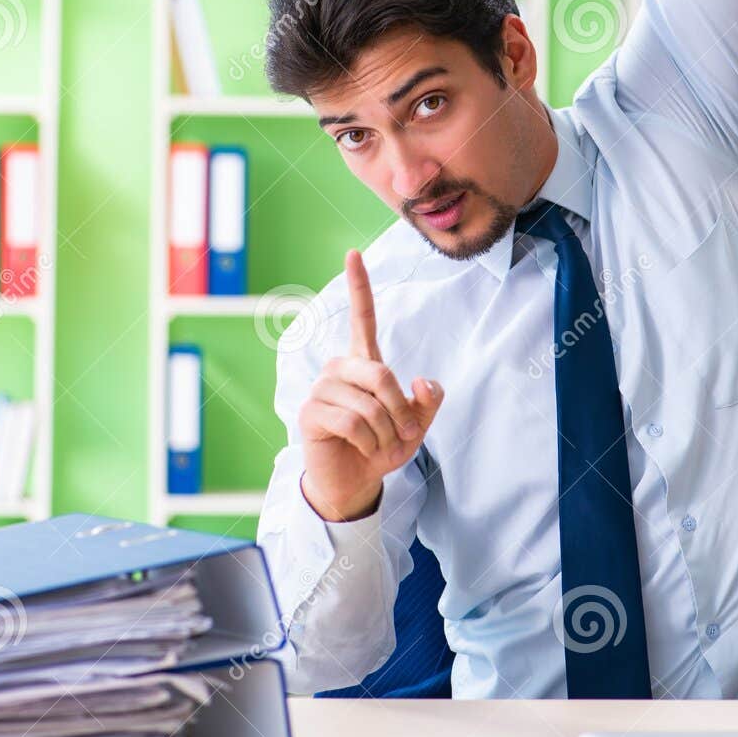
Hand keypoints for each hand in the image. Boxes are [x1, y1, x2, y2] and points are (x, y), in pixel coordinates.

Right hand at [299, 249, 443, 521]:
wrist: (354, 483)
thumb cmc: (382, 447)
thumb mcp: (415, 425)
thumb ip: (427, 401)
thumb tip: (423, 381)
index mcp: (364, 362)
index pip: (362, 318)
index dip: (358, 286)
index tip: (353, 253)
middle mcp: (339, 368)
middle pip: (381, 374)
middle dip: (401, 411)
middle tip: (404, 434)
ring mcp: (321, 388)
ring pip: (370, 405)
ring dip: (386, 433)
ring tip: (380, 445)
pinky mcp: (310, 413)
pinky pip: (354, 424)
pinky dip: (369, 443)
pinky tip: (361, 449)